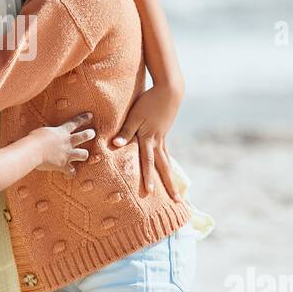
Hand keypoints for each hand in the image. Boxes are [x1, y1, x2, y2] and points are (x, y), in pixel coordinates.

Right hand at [36, 112, 95, 175]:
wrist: (33, 151)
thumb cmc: (33, 140)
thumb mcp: (41, 132)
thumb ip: (46, 134)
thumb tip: (43, 135)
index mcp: (61, 132)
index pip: (74, 123)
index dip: (83, 119)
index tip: (90, 116)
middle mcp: (67, 142)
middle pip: (84, 136)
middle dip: (90, 134)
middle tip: (93, 133)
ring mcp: (67, 154)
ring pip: (83, 154)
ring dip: (84, 155)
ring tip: (84, 155)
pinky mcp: (63, 165)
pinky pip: (71, 171)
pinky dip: (71, 173)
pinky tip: (70, 174)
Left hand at [113, 85, 182, 200]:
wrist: (169, 91)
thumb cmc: (149, 101)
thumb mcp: (134, 115)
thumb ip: (125, 131)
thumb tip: (116, 145)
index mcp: (149, 139)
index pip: (147, 162)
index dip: (148, 177)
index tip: (150, 192)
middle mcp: (158, 142)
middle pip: (163, 167)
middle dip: (169, 185)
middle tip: (176, 201)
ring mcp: (163, 138)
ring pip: (167, 162)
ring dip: (170, 177)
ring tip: (176, 191)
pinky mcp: (164, 133)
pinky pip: (166, 153)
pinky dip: (167, 163)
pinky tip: (166, 168)